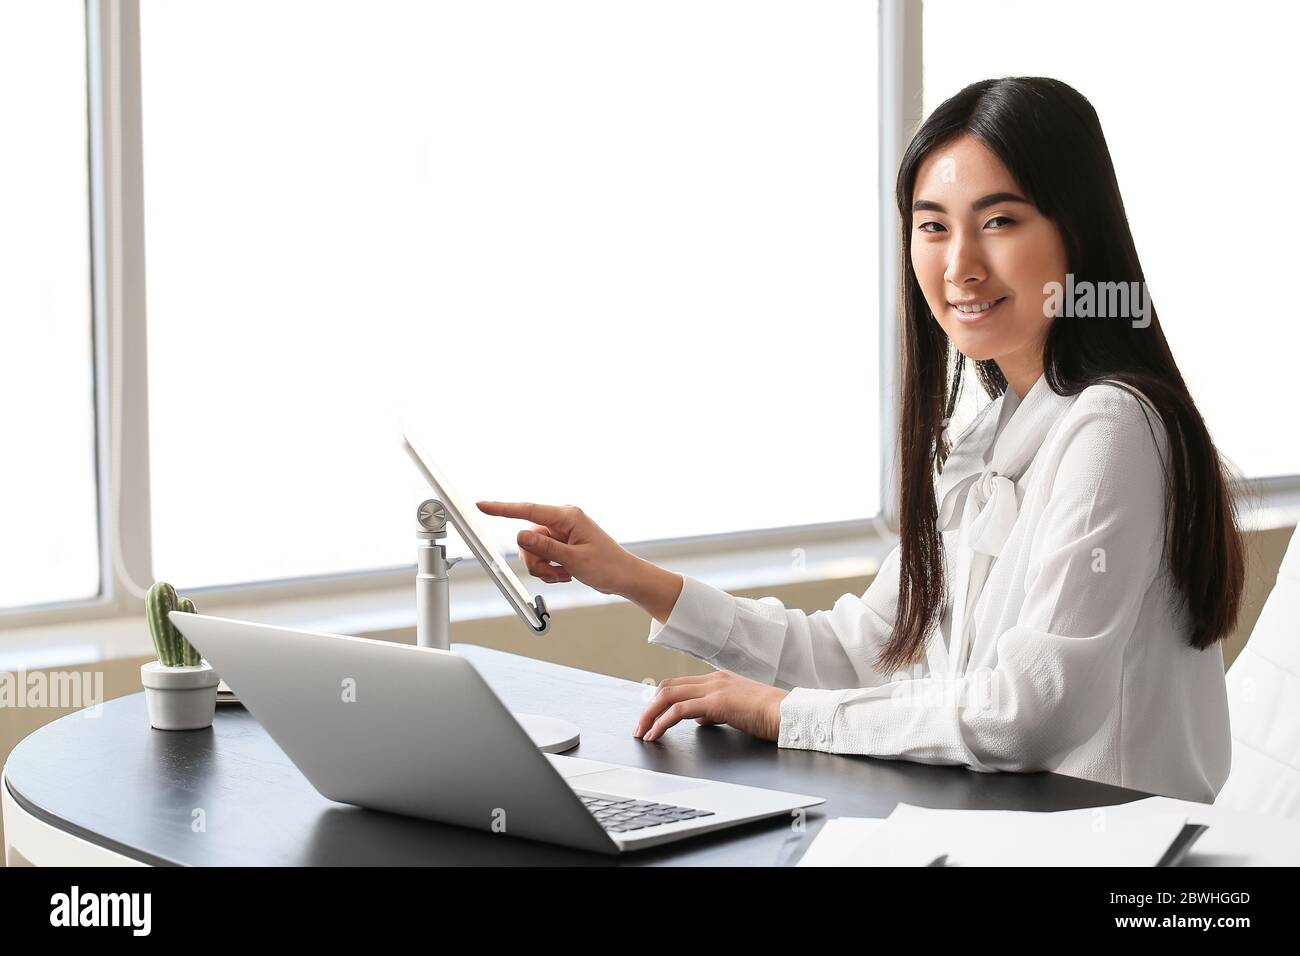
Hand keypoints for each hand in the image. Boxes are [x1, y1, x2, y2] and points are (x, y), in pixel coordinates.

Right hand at [475, 500, 634, 595]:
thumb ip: (545, 547)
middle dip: (536, 561)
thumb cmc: (607, 566)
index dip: (502, 509)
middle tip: (554, 573)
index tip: (482, 506)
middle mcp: (562, 521)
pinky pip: (542, 557)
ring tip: (563, 574)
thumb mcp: (574, 559)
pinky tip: (566, 574)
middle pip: (527, 539)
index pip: (528, 511)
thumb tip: (520, 535)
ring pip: (532, 551)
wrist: (623, 577)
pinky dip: (550, 570)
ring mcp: (561, 533)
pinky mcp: (561, 545)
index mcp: (567, 517)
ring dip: (544, 568)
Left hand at [634, 672, 790, 742]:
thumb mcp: (737, 710)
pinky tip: (656, 734)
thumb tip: (699, 719)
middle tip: (640, 727)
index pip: (679, 685)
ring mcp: (714, 689)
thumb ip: (715, 712)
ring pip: (668, 696)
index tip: (650, 716)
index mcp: (718, 680)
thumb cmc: (769, 715)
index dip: (660, 700)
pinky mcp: (716, 702)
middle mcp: (713, 680)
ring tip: (643, 733)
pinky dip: (662, 722)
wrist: (788, 713)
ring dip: (650, 715)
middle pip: (667, 687)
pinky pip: (679, 710)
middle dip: (649, 707)